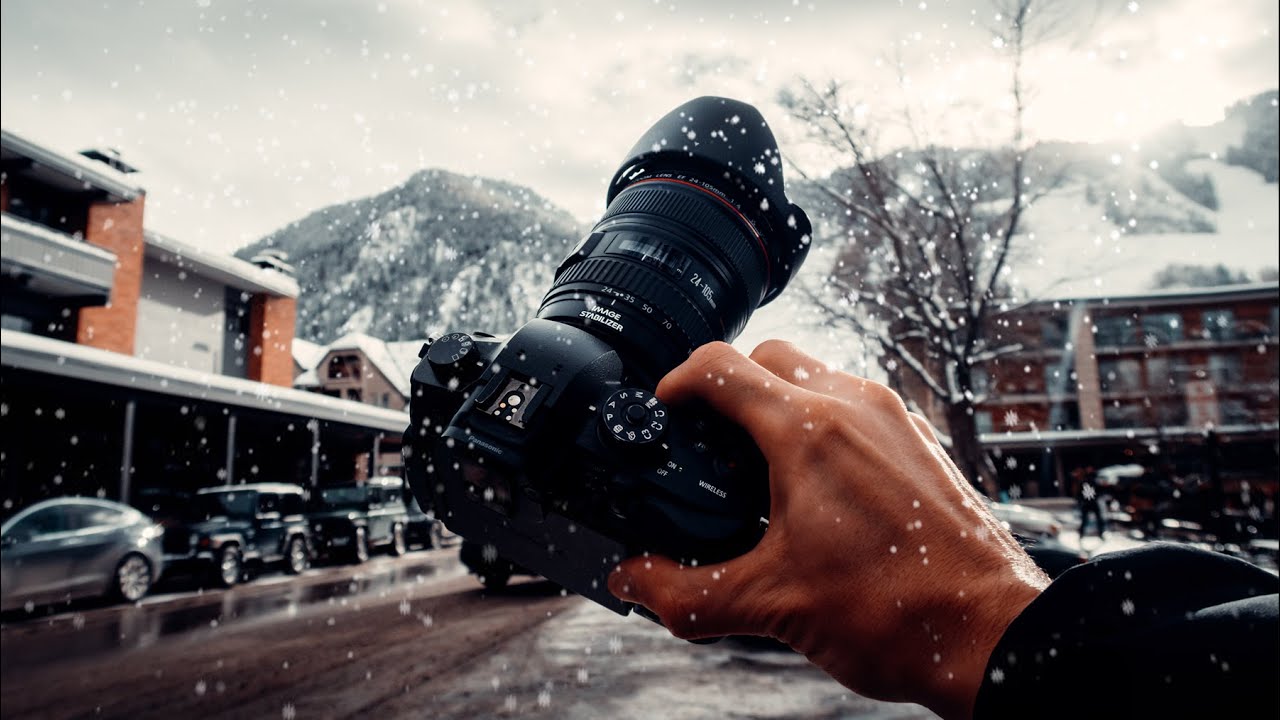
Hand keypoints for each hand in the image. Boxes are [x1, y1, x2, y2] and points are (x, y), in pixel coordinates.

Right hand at [608, 341, 1047, 719]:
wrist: (991, 636)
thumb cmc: (896, 614)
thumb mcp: (768, 604)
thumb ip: (683, 593)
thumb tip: (632, 582)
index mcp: (807, 431)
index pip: (719, 365)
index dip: (677, 380)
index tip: (664, 409)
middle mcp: (854, 406)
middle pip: (768, 355)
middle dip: (726, 383)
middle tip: (704, 434)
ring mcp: (895, 418)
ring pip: (818, 374)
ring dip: (777, 399)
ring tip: (755, 461)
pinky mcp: (922, 440)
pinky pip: (858, 402)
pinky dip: (823, 420)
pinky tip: (816, 482)